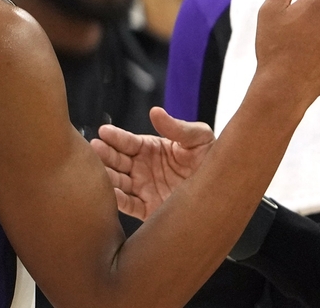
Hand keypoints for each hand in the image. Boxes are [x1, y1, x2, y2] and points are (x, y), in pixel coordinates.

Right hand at [90, 107, 213, 220]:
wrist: (224, 190)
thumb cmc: (211, 159)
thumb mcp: (198, 137)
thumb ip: (177, 127)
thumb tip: (155, 111)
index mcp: (151, 148)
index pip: (128, 142)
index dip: (116, 137)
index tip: (104, 131)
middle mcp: (142, 168)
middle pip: (118, 161)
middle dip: (105, 154)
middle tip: (95, 148)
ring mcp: (143, 189)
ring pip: (119, 182)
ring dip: (108, 176)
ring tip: (98, 171)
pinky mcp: (148, 209)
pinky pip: (129, 205)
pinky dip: (118, 200)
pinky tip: (111, 194)